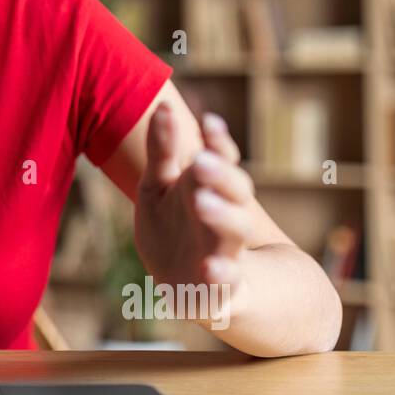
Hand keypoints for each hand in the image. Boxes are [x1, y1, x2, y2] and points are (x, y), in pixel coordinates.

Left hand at [133, 103, 254, 320]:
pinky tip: (211, 267)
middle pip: (235, 191)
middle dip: (220, 175)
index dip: (218, 143)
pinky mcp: (221, 289)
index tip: (208, 122)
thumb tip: (163, 106)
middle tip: (200, 161)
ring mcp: (226, 252)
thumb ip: (162, 151)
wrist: (187, 288)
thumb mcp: (159, 187)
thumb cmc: (173, 229)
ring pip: (235, 231)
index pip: (223, 160)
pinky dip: (222, 274)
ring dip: (221, 216)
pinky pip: (227, 281)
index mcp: (210, 189)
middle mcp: (225, 217)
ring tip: (202, 201)